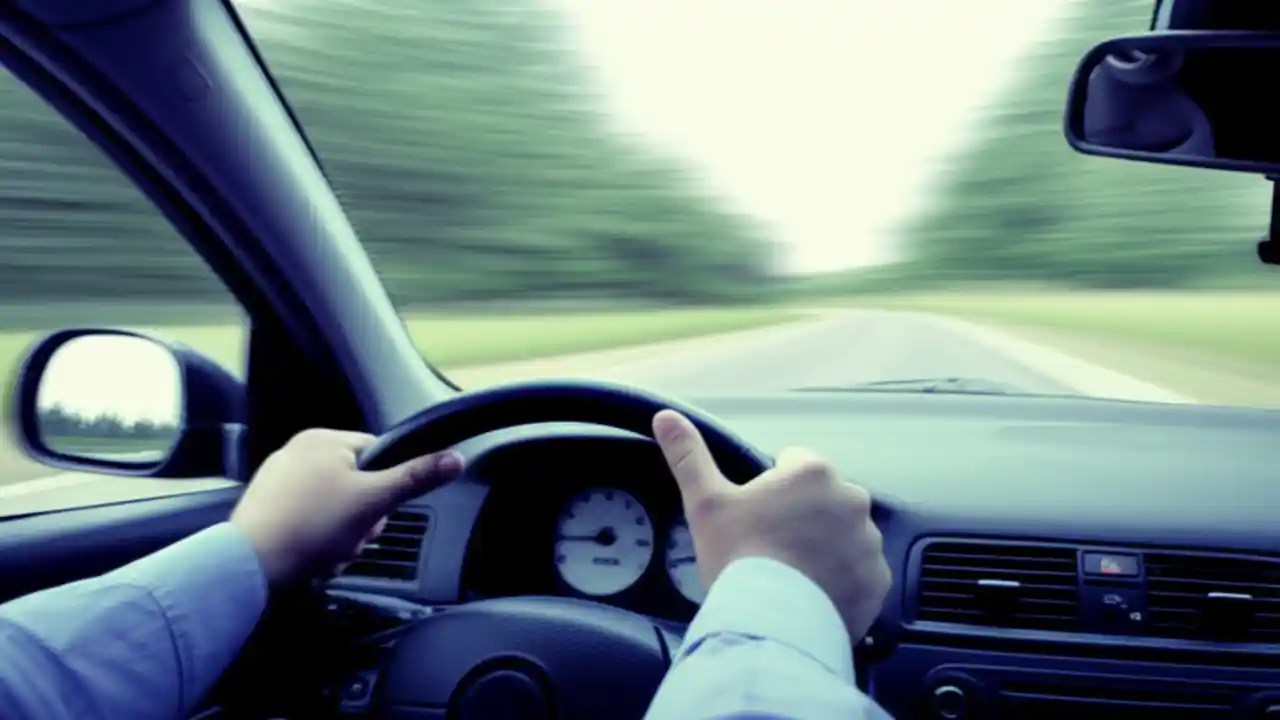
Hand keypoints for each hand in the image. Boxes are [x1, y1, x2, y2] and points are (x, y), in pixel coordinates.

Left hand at [231, 428, 463, 585]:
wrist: (250, 568)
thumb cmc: (312, 528)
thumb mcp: (374, 501)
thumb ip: (416, 478)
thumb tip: (456, 458)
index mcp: (322, 440)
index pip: (377, 456)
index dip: (385, 488)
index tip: (376, 512)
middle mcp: (296, 452)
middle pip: (357, 485)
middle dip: (362, 519)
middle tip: (352, 536)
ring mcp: (277, 481)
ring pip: (334, 508)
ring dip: (342, 535)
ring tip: (329, 551)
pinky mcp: (266, 509)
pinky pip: (309, 521)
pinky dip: (316, 541)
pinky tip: (312, 557)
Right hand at [652, 410, 889, 640]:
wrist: (770, 622)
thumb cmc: (738, 556)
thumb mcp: (705, 503)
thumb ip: (688, 455)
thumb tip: (665, 416)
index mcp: (811, 471)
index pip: (792, 463)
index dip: (770, 489)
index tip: (756, 518)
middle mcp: (850, 498)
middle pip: (821, 498)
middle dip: (802, 516)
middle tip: (771, 548)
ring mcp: (868, 541)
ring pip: (843, 534)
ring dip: (825, 546)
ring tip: (793, 576)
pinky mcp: (878, 579)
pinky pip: (861, 571)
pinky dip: (843, 579)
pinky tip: (814, 594)